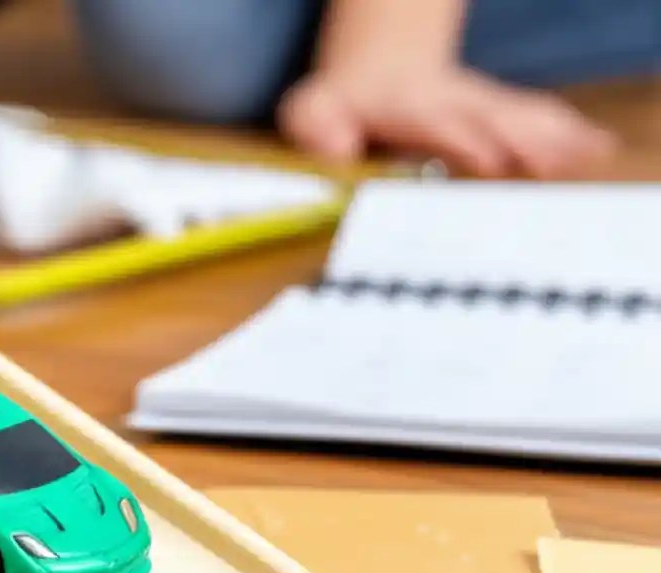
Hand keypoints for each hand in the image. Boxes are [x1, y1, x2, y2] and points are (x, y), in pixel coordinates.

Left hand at [277, 64, 616, 178]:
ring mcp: (479, 105)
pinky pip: (537, 119)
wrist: (375, 73)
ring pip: (519, 117)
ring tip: (581, 156)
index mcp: (404, 106)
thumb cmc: (339, 106)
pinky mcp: (500, 113)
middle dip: (516, 140)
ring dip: (550, 138)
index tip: (487, 159)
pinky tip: (595, 149)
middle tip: (543, 165)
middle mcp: (450, 102)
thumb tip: (337, 147)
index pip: (434, 122)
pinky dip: (567, 133)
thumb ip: (316, 126)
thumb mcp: (310, 110)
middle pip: (489, 118)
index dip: (461, 138)